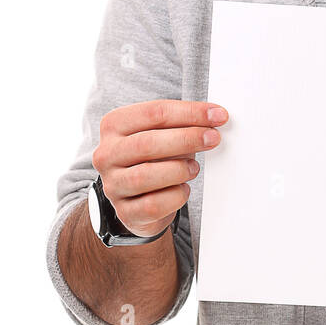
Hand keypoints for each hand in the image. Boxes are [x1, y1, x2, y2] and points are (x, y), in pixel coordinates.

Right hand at [91, 99, 228, 237]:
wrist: (139, 198)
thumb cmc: (154, 158)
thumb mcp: (164, 134)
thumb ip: (183, 123)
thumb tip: (215, 118)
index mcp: (114, 125)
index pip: (153, 113)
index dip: (190, 112)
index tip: (218, 115)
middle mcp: (107, 154)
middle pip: (147, 143)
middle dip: (187, 139)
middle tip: (213, 138)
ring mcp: (113, 185)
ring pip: (146, 175)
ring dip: (178, 170)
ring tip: (193, 168)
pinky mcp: (125, 212)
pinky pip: (153, 205)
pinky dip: (176, 196)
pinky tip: (182, 188)